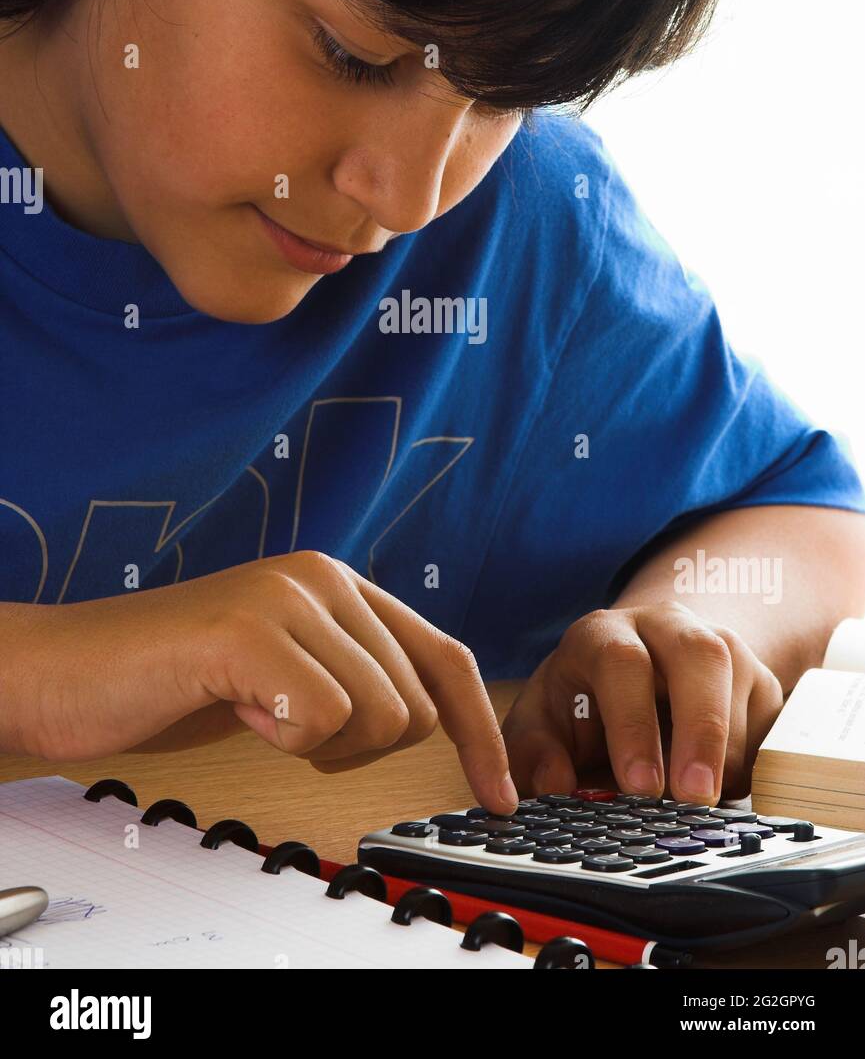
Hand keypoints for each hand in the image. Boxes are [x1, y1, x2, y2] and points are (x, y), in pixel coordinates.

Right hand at [0, 551, 517, 813]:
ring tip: (257, 710)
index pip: (446, 658)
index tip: (497, 792)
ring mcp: (289, 597)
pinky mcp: (253, 630)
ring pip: (379, 715)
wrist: (71, 671)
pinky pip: (323, 719)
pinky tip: (237, 707)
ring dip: (316, 744)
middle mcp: (324, 576)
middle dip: (356, 747)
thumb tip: (427, 716)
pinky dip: (281, 740)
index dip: (479, 731)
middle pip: (415, 705)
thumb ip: (352, 671)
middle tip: (284, 723)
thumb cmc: (176, 679)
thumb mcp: (286, 669)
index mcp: (339, 584)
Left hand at [501, 601, 783, 802]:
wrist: (635, 674)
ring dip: (726, 756)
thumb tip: (555, 782)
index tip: (639, 785)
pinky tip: (720, 787)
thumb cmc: (581, 705)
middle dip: (701, 730)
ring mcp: (720, 646)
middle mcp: (666, 626)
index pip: (623, 663)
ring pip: (742, 688)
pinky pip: (769, 723)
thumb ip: (533, 751)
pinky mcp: (758, 678)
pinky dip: (749, 763)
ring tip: (699, 803)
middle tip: (694, 797)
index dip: (633, 724)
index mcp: (604, 634)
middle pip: (700, 656)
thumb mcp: (542, 723)